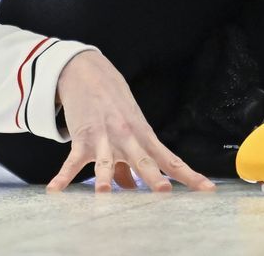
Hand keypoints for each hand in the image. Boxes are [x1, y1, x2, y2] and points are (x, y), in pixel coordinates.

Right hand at [47, 51, 214, 192]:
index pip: (171, 159)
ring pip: (107, 159)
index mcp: (144, 135)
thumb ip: (131, 162)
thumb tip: (131, 187)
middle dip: (153, 177)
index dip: (189, 175)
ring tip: (105, 192)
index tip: (208, 189)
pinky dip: (64, 175)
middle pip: (144, 160)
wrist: (89, 72)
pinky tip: (56, 189)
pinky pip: (73, 159)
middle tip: (164, 192)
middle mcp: (128, 136)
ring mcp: (105, 135)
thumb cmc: (113, 104)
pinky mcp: (83, 135)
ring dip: (106, 175)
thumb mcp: (129, 129)